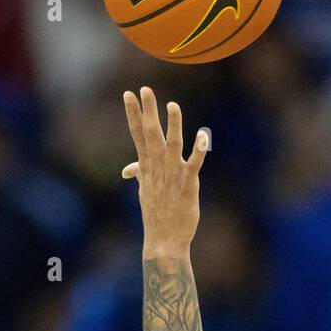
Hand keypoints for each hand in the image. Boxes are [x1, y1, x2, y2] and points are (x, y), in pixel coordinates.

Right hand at [122, 88, 209, 260]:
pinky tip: (203, 136)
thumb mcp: (145, 191)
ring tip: (173, 106)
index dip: (133, 114)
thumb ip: (140, 174)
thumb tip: (127, 170)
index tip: (128, 94)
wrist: (164, 241)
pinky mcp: (187, 186)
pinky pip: (194, 165)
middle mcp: (157, 169)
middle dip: (148, 112)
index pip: (137, 135)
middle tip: (145, 89)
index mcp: (147, 167)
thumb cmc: (156, 215)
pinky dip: (198, 151)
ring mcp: (172, 176)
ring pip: (172, 146)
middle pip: (150, 135)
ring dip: (173, 126)